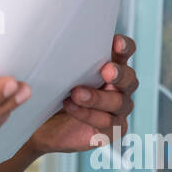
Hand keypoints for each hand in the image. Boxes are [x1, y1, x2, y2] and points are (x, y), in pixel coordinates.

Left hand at [24, 34, 137, 156]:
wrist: (42, 125)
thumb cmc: (52, 91)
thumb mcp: (54, 72)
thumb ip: (61, 59)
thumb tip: (47, 42)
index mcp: (109, 65)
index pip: (125, 52)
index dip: (125, 47)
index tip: (116, 42)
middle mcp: (118, 87)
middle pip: (129, 78)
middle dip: (119, 74)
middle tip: (106, 70)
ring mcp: (117, 110)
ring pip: (119, 102)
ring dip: (98, 97)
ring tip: (76, 93)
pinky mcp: (111, 130)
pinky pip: (107, 123)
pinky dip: (89, 115)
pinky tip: (71, 107)